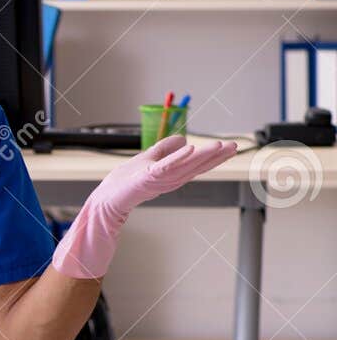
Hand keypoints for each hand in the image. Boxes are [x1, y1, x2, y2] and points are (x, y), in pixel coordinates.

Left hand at [52, 134, 237, 278]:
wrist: (106, 199)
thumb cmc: (125, 182)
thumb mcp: (149, 159)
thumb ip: (165, 149)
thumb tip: (184, 139)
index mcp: (172, 174)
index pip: (197, 164)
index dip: (214, 156)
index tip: (231, 147)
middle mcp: (169, 178)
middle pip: (196, 166)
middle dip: (215, 156)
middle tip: (234, 147)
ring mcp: (159, 180)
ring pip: (185, 166)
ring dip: (203, 156)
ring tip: (219, 146)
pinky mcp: (146, 179)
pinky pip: (164, 167)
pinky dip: (177, 158)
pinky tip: (189, 148)